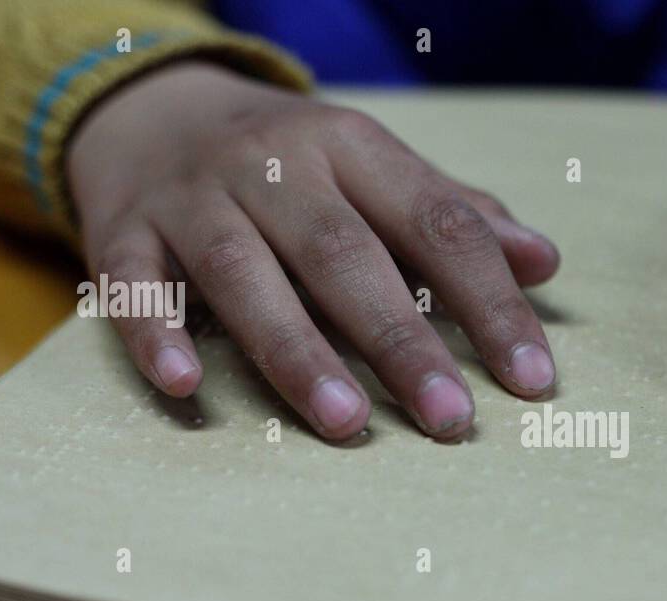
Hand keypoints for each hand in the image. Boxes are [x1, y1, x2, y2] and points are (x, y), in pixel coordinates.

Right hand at [67, 62, 559, 439]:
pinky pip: (132, 280)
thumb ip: (456, 218)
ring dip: (295, 351)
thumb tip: (544, 262)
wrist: (154, 110)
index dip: (491, 303)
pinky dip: (155, 331)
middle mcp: (275, 165)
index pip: (438, 224)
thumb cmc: (297, 168)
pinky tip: (185, 387)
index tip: (532, 379)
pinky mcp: (123, 229)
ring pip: (243, 273)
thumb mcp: (377, 173)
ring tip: (346, 423)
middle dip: (402, 341)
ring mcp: (193, 196)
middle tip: (450, 419)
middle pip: (344, 255)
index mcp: (353, 147)